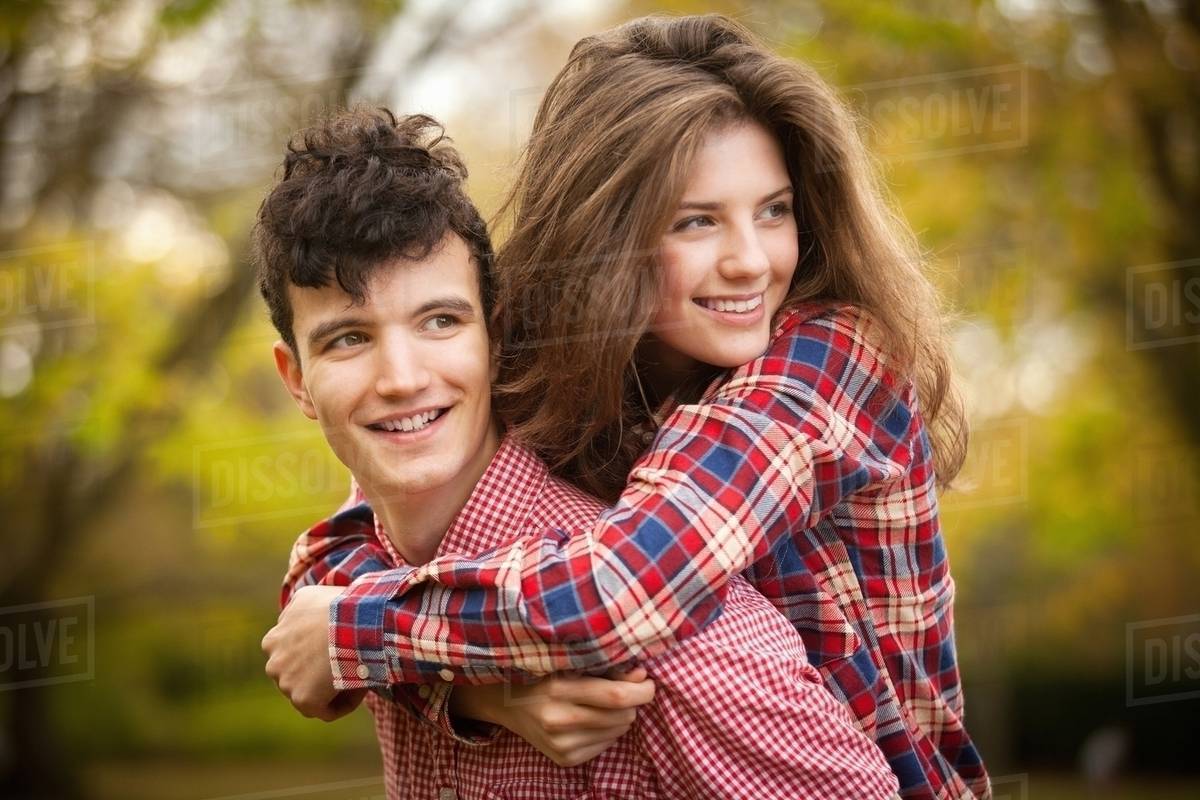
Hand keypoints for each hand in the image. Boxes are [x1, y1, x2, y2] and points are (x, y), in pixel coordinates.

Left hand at [262, 584, 361, 720]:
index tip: (338, 649)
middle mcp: (273, 663)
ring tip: (358, 676)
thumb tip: (306, 617)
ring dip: (332, 688)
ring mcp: (286, 683)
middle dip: (319, 673)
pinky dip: (343, 703)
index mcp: (272, 641)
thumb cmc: (337, 606)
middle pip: (299, 676)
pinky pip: (326, 710)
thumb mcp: (309, 596)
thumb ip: (297, 609)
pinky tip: (360, 689)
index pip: (292, 655)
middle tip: (349, 664)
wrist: (351, 621)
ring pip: (312, 693)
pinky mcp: (303, 699)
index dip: (317, 653)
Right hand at [450, 666, 655, 766]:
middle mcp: (559, 720)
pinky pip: (606, 745)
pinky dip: (608, 731)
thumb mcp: (569, 663)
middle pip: (622, 716)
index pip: (616, 696)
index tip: (648, 682)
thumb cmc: (543, 674)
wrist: (506, 704)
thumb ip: (607, 668)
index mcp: (559, 689)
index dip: (641, 690)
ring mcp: (561, 744)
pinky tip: (591, 719)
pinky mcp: (565, 759)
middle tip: (624, 689)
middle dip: (633, 702)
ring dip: (621, 716)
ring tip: (602, 703)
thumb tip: (641, 675)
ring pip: (618, 731)